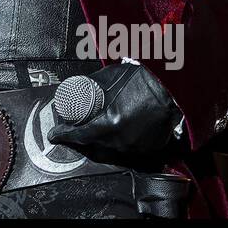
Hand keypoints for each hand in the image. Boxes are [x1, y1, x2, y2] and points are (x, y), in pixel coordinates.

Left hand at [45, 61, 183, 159]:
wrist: (173, 87)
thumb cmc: (144, 79)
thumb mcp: (111, 79)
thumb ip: (91, 87)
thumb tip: (75, 89)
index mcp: (111, 123)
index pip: (80, 135)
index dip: (64, 135)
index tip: (54, 134)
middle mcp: (123, 139)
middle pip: (93, 145)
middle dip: (81, 137)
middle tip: (72, 128)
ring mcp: (137, 146)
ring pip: (110, 148)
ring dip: (99, 139)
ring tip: (96, 126)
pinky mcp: (148, 148)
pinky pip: (127, 148)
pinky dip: (118, 140)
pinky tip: (116, 129)